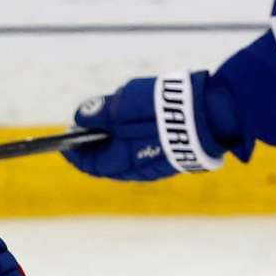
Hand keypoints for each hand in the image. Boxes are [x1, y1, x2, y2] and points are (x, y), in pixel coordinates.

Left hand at [64, 71, 228, 181]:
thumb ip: (100, 112)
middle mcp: (138, 171)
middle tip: (89, 126)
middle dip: (97, 144)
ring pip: (130, 156)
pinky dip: (139, 140)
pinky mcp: (175, 160)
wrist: (210, 115)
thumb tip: (79, 117)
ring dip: (120, 140)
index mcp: (121, 161)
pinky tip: (143, 122)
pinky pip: (149, 152)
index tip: (66, 137)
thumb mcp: (124, 104)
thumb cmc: (163, 110)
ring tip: (118, 118)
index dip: (76, 150)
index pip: (90, 163)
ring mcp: (158, 167)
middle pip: (109, 160)